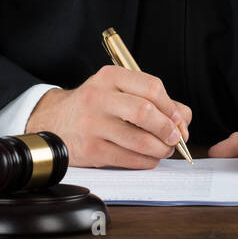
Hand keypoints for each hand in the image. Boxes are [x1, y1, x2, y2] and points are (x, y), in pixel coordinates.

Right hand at [25, 65, 192, 168]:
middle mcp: (99, 97)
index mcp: (110, 77)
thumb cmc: (94, 107)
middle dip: (168, 129)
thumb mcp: (117, 91)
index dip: (172, 107)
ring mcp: (93, 124)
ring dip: (160, 149)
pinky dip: (145, 161)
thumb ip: (151, 99)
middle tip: (176, 138)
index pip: (152, 87)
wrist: (54, 123)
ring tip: (164, 150)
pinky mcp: (90, 149)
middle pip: (146, 112)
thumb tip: (183, 119)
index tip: (180, 121)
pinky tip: (148, 158)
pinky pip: (127, 158)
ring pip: (139, 139)